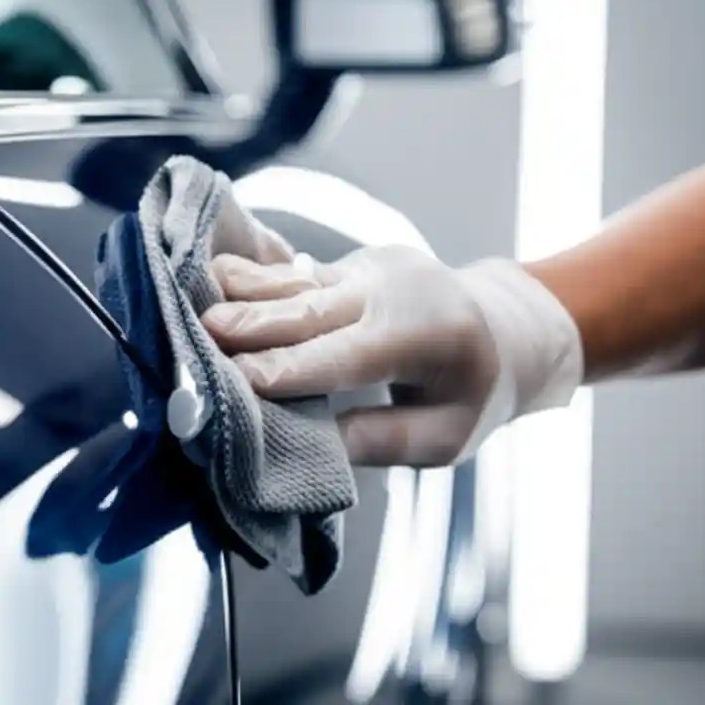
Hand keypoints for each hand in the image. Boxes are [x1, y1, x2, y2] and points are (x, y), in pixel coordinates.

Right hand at [201, 245, 582, 466]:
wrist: (509, 324)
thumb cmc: (476, 392)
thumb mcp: (443, 436)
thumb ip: (378, 439)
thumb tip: (308, 442)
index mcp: (423, 338)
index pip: (342, 356)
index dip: (286, 369)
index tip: (235, 380)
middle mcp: (392, 292)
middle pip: (309, 310)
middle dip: (251, 323)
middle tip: (200, 334)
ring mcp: (371, 268)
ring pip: (297, 282)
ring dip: (244, 293)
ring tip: (195, 300)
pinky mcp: (354, 262)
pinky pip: (299, 273)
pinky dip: (257, 282)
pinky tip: (215, 278)